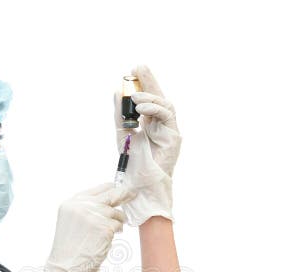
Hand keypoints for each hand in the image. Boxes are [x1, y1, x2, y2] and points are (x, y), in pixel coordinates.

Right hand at [26, 183, 136, 271]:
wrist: (67, 269)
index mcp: (71, 203)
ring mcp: (93, 215)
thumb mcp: (72, 222)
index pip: (98, 189)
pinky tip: (107, 240)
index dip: (111, 189)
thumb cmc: (71, 250)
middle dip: (123, 195)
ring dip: (118, 221)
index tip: (119, 189)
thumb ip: (87, 209)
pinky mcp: (104, 227)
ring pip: (117, 212)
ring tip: (107, 234)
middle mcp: (81, 206)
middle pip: (111, 194)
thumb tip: (110, 200)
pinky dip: (117, 232)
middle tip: (132, 194)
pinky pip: (119, 225)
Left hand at [113, 64, 181, 225]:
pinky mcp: (174, 137)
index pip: (148, 98)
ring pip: (165, 105)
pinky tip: (142, 109)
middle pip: (159, 97)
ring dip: (150, 98)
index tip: (134, 69)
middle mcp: (161, 125)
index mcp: (150, 123)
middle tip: (139, 67)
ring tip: (135, 98)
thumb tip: (117, 92)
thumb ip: (120, 115)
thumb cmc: (134, 164)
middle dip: (150, 80)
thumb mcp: (122, 134)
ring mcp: (169, 130)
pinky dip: (155, 110)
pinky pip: (167, 116)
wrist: (140, 185)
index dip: (143, 83)